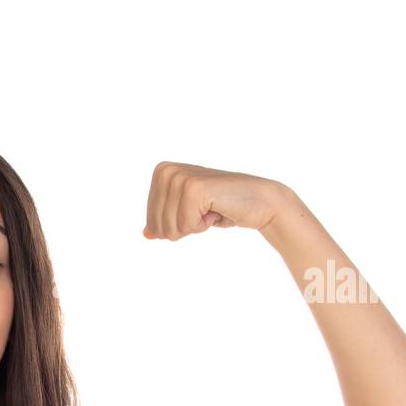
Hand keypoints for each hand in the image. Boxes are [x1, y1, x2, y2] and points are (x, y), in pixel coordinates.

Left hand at [142, 162, 290, 239]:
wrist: (259, 202)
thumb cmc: (223, 207)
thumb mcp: (187, 215)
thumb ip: (164, 221)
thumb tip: (146, 235)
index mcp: (161, 172)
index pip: (151, 222)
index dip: (175, 227)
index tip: (196, 210)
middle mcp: (166, 171)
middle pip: (157, 226)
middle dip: (183, 228)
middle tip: (205, 211)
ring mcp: (179, 178)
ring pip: (170, 228)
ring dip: (194, 227)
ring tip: (211, 209)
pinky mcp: (194, 188)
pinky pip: (185, 226)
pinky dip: (202, 225)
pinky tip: (216, 210)